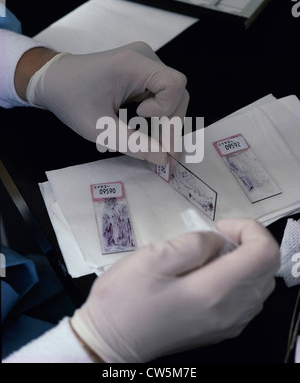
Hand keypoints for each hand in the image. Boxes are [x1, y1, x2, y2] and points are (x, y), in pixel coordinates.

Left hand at [25, 42, 188, 164]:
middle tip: (159, 152)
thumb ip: (133, 144)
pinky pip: (162, 94)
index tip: (140, 116)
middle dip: (170, 124)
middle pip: (178, 93)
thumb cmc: (71, 99)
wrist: (54, 79)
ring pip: (174, 95)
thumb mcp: (98, 128)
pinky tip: (146, 128)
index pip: (175, 84)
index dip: (167, 108)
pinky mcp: (144, 70)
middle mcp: (144, 57)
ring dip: (166, 121)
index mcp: (133, 63)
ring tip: (151, 143)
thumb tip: (164, 159)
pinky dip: (159, 115)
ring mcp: (146, 62)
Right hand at [70, 218, 279, 362]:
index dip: (249, 229)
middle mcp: (231, 311)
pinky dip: (240, 277)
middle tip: (213, 237)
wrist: (109, 341)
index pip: (265, 253)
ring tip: (209, 254)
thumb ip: (193, 243)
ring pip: (261, 283)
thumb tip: (217, 241)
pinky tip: (210, 274)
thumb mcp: (153, 257)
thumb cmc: (125, 297)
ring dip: (244, 260)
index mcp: (214, 290)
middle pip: (268, 268)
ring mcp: (228, 324)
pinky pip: (249, 299)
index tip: (218, 227)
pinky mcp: (221, 330)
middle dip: (247, 242)